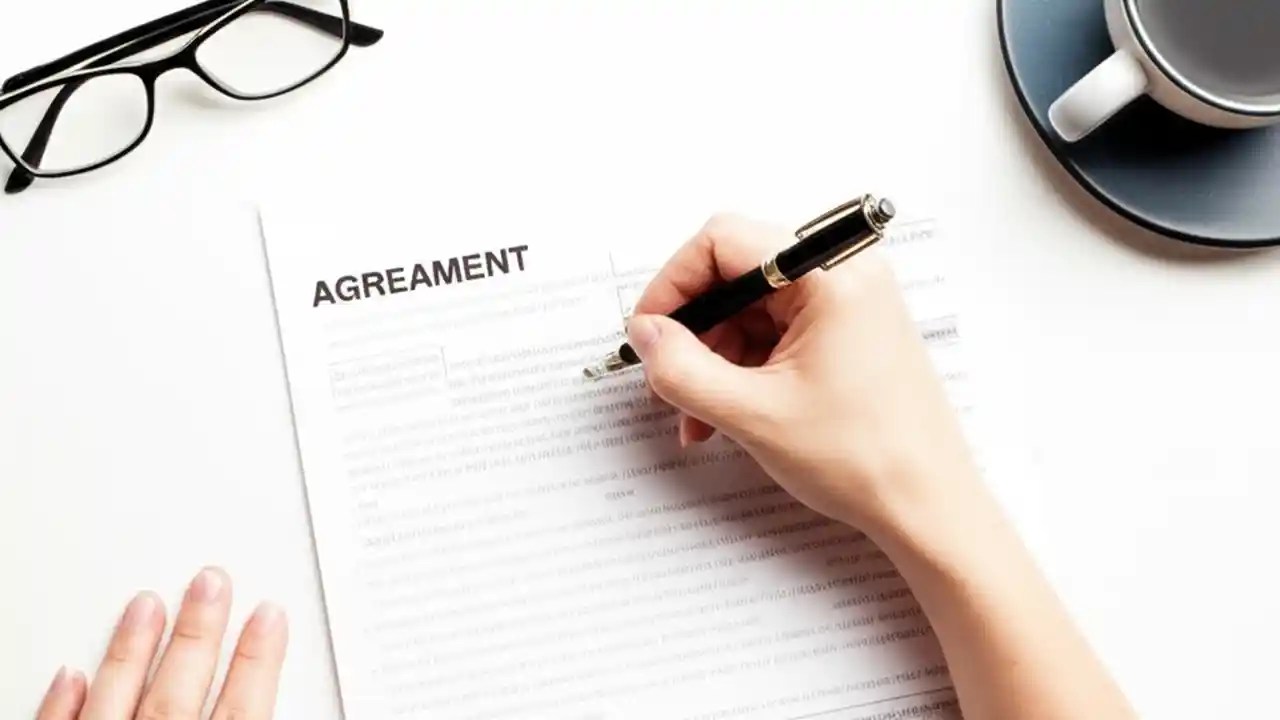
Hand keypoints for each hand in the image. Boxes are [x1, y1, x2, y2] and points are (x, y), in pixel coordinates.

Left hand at [35, 567, 287, 719]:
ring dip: (133, 650)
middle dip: (199, 632)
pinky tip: (70, 676)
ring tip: (146, 604)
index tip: (268, 617)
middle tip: (210, 582)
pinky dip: (63, 704)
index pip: (242, 711)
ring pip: (116, 700)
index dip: (258, 660)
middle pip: (178, 693)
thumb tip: (281, 707)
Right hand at [629, 214, 984, 539]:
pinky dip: (743, 369)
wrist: (928, 507)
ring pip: (751, 309)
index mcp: (832, 276)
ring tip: (697, 417)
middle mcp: (846, 276)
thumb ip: (681, 368)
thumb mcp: (751, 414)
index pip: (725, 241)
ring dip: (714, 359)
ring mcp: (850, 305)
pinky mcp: (848, 334)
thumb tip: (644, 333)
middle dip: (694, 332)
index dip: (674, 283)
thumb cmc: (863, 459)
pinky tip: (724, 415)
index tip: (649, 331)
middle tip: (667, 381)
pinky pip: (776, 334)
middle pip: (737, 274)